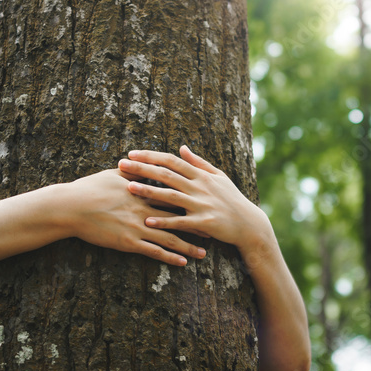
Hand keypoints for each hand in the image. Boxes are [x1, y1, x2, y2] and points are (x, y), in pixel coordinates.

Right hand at [60, 168, 206, 265]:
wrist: (71, 207)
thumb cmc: (90, 188)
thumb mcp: (114, 175)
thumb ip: (133, 173)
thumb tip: (143, 164)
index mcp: (143, 192)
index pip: (174, 196)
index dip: (192, 201)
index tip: (207, 205)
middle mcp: (145, 209)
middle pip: (178, 218)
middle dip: (198, 225)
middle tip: (215, 230)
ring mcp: (138, 227)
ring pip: (170, 238)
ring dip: (188, 247)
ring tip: (203, 253)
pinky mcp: (128, 242)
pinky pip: (153, 252)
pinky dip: (169, 258)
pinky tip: (181, 263)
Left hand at [118, 146, 267, 248]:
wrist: (248, 223)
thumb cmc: (232, 199)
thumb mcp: (219, 177)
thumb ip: (198, 162)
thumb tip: (182, 147)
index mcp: (200, 175)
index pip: (171, 161)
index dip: (151, 156)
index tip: (132, 153)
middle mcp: (199, 187)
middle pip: (166, 174)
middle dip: (142, 168)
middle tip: (121, 164)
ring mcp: (201, 204)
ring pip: (170, 196)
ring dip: (149, 191)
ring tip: (129, 188)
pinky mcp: (203, 222)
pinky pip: (180, 222)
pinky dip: (164, 221)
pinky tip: (147, 220)